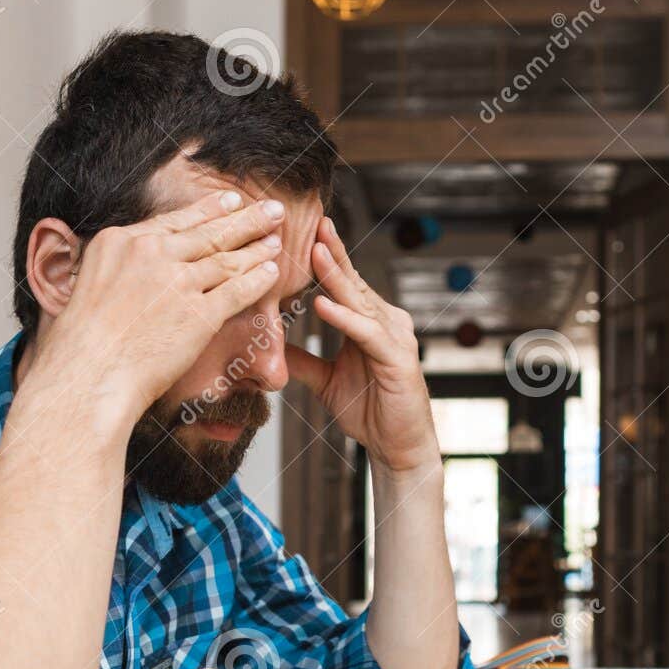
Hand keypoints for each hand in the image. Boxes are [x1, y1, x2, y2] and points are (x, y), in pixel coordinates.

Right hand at [29, 191, 284, 447]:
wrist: (88, 375)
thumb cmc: (81, 343)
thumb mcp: (88, 283)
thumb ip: (119, 267)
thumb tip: (135, 265)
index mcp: (121, 241)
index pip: (176, 220)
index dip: (210, 209)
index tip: (231, 201)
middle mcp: (151, 254)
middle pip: (209, 232)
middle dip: (246, 219)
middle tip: (272, 210)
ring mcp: (177, 283)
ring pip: (227, 259)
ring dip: (257, 248)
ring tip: (276, 240)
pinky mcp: (198, 315)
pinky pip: (236, 291)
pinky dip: (258, 280)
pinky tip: (272, 273)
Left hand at [287, 217, 440, 473]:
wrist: (398, 445)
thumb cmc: (370, 411)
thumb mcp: (326, 381)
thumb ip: (304, 360)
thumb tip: (271, 345)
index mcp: (370, 322)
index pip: (344, 284)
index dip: (326, 258)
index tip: (303, 232)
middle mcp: (386, 321)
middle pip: (353, 283)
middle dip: (332, 252)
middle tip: (313, 222)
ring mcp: (395, 337)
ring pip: (360, 301)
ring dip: (336, 277)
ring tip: (315, 252)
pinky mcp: (398, 358)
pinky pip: (367, 333)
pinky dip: (345, 318)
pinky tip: (323, 304)